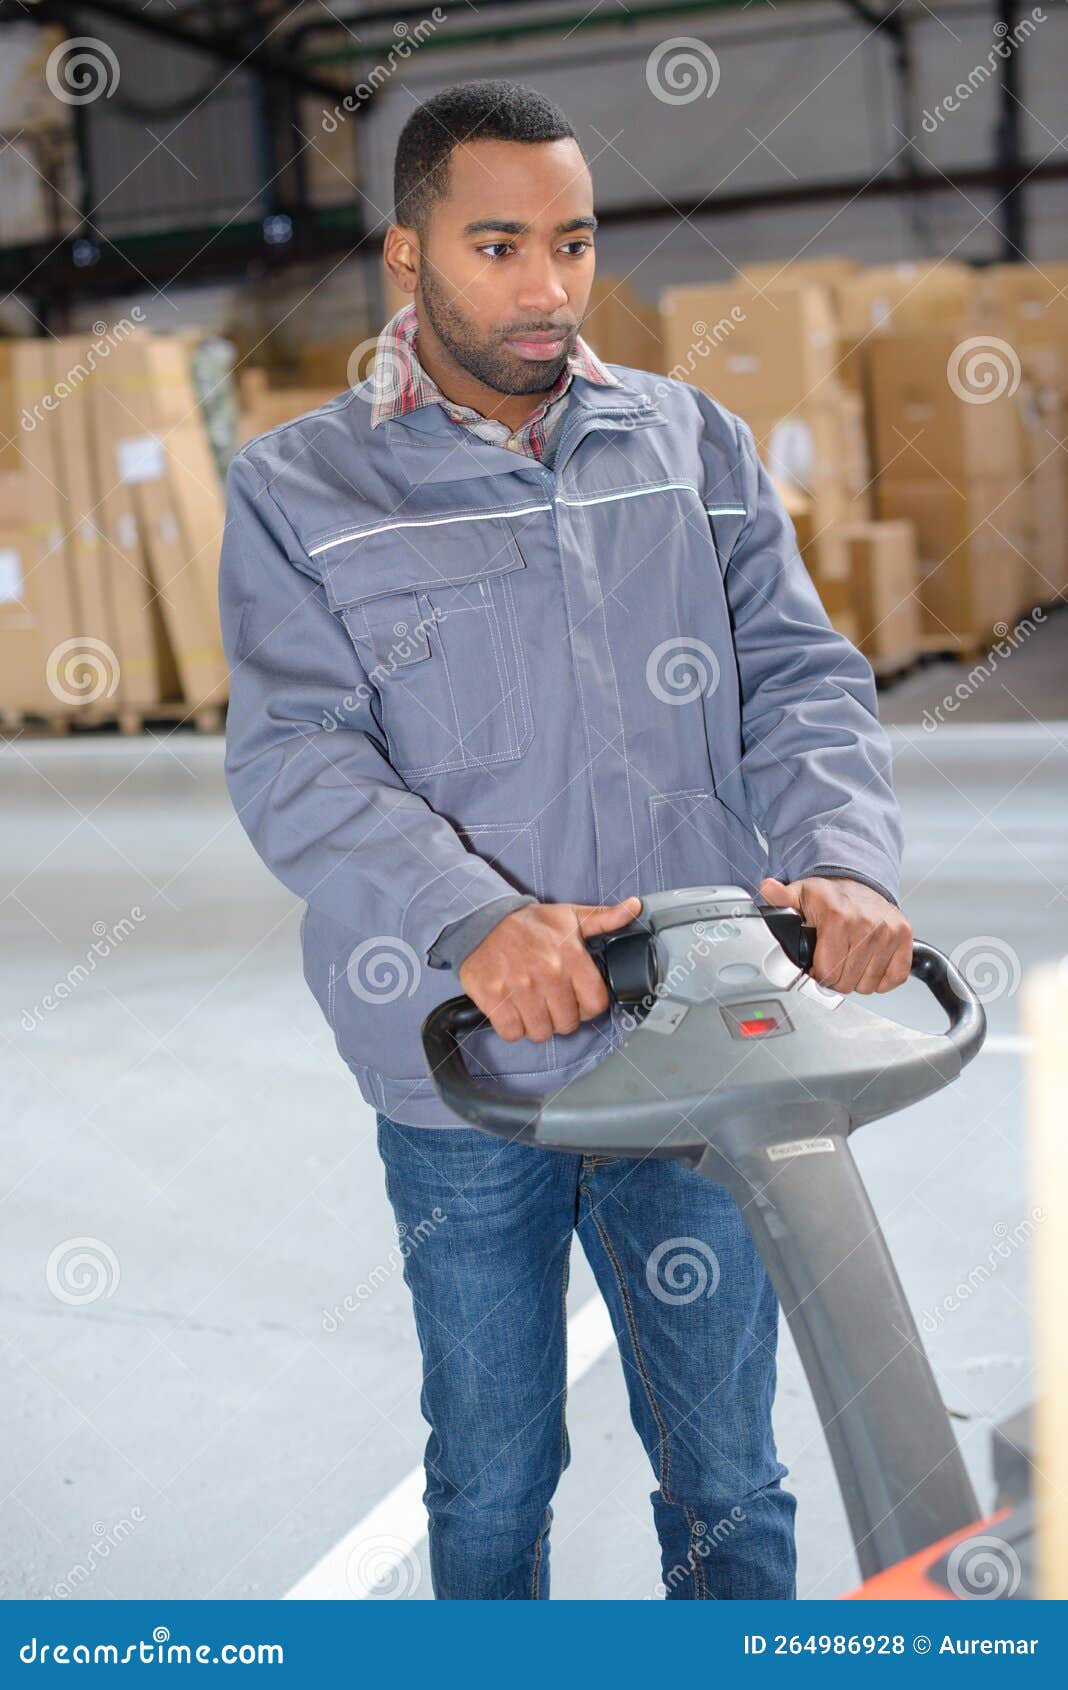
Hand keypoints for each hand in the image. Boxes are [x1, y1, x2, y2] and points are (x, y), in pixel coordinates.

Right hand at [458, 896, 641, 1041]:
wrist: (480, 920)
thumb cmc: (527, 923)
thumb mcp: (569, 916)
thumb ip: (604, 918)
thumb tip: (635, 908)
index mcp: (570, 956)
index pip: (596, 1004)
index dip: (588, 1006)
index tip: (577, 999)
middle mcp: (548, 974)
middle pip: (567, 1024)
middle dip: (560, 1016)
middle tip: (549, 1001)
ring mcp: (519, 988)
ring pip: (540, 1032)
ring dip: (536, 1024)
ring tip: (531, 1005)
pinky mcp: (493, 998)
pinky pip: (512, 1033)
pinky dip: (512, 1027)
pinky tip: (512, 1009)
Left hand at [759, 875, 911, 994]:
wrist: (859, 882)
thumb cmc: (829, 895)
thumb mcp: (800, 894)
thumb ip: (781, 898)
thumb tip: (767, 889)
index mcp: (838, 917)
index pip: (827, 972)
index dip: (818, 974)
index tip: (816, 965)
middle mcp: (867, 925)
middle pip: (847, 982)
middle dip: (835, 977)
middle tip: (832, 962)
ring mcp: (888, 932)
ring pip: (869, 985)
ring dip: (857, 979)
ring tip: (849, 961)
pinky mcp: (904, 938)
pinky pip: (894, 978)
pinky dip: (881, 978)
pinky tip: (869, 963)